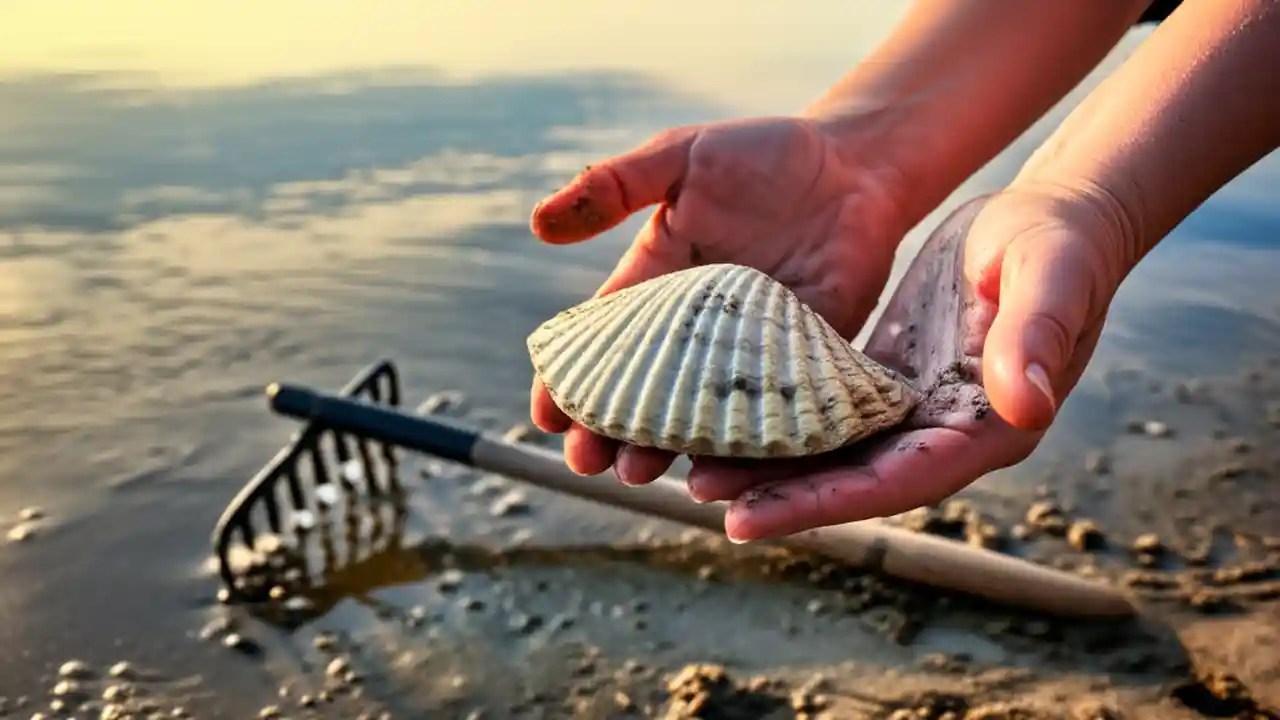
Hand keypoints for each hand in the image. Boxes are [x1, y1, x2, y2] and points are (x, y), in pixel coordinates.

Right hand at [528, 115, 916, 482]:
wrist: (856, 164)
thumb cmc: (764, 156)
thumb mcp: (680, 158)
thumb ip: (613, 186)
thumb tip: (537, 225)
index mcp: (658, 284)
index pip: (604, 343)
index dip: (570, 381)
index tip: (544, 416)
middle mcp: (699, 330)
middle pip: (644, 392)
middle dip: (608, 431)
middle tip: (584, 461)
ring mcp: (750, 352)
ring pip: (699, 415)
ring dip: (665, 448)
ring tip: (639, 472)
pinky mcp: (805, 363)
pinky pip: (770, 410)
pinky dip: (744, 442)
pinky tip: (720, 467)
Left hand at [688, 185, 1132, 540]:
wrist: (1057, 221)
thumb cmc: (1062, 244)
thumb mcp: (1050, 278)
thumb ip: (1036, 338)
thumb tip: (1025, 407)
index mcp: (987, 427)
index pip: (892, 482)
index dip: (819, 503)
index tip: (745, 519)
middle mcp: (947, 432)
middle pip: (851, 479)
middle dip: (776, 493)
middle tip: (695, 493)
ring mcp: (919, 410)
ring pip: (835, 450)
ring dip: (770, 462)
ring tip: (694, 464)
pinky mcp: (893, 378)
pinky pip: (832, 410)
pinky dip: (786, 418)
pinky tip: (731, 412)